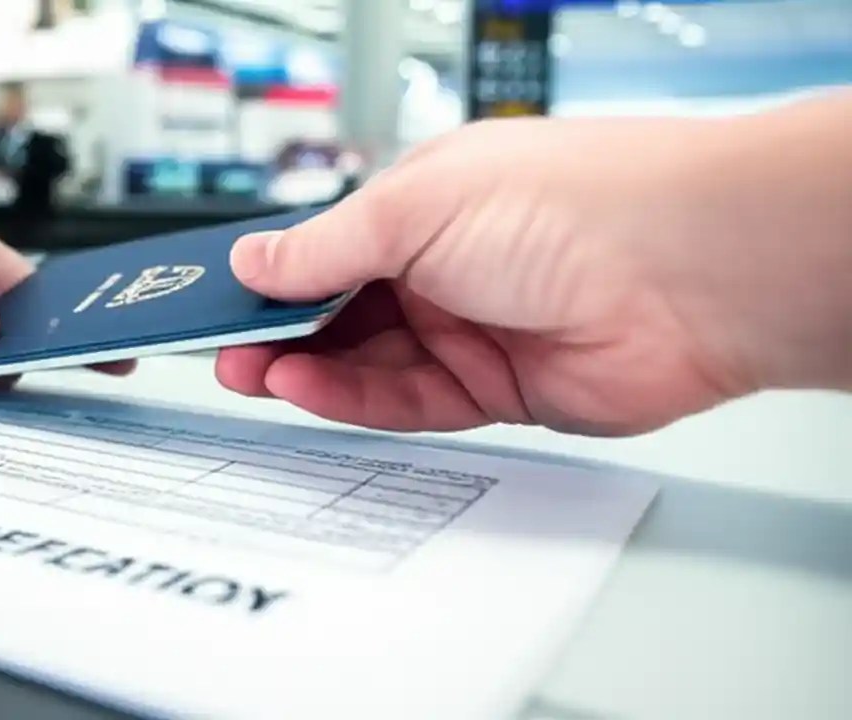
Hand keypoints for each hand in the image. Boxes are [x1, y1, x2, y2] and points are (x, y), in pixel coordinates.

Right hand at [217, 96, 851, 435]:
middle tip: (215, 343)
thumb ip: (323, 247)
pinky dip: (350, 396)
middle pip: (342, 308)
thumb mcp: (412, 207)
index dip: (273, 271)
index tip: (217, 294)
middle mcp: (448, 264)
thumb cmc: (571, 203)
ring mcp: (472, 327)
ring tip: (244, 368)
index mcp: (428, 202)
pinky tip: (302, 384)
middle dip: (277, 328)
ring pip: (366, 359)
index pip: (328, 243)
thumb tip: (254, 261)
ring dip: (303, 365)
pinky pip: (406, 400)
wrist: (686, 272)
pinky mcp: (497, 388)